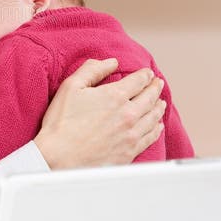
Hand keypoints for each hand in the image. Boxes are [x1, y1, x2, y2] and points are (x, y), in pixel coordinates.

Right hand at [34, 58, 164, 169]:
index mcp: (115, 96)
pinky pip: (150, 137)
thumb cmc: (61, 123)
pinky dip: (157, 129)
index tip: (148, 73)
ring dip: (159, 107)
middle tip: (158, 84)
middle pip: (150, 98)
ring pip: (153, 117)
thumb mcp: (71, 87)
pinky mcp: (129, 152)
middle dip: (155, 88)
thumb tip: (111, 62)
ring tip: (161, 102)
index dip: (145, 75)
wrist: (59, 158)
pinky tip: (157, 125)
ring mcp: (131, 135)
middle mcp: (128, 114)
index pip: (138, 81)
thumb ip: (92, 70)